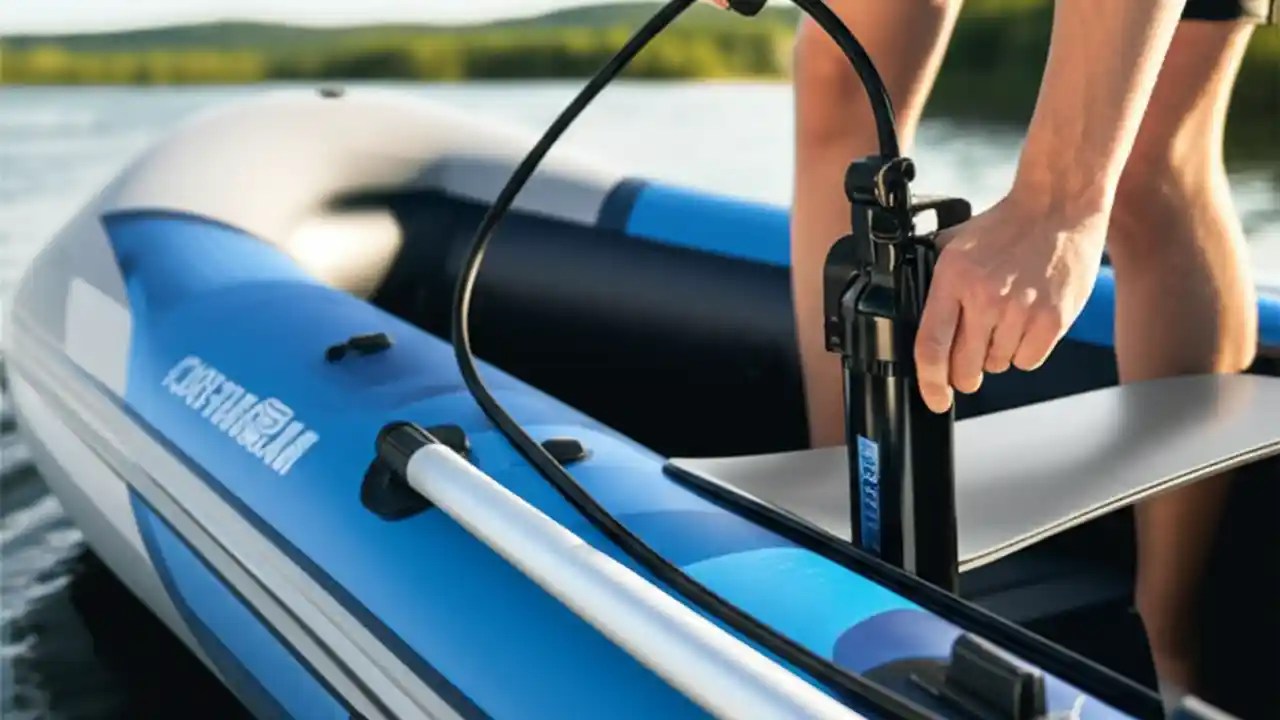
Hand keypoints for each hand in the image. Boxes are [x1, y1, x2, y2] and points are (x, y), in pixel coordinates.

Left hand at [914, 190, 1108, 412]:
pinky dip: (1024, 352)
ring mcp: (1020, 310)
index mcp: (953, 279)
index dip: (929, 383)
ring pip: (997, 365)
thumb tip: (915, 313)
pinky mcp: (1053, 319)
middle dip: (963, 376)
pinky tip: (1024, 326)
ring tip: (1004, 322)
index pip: (931, 347)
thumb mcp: (954, 244)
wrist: (1057, 207)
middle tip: (967, 366)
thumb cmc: (1006, 226)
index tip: (935, 398)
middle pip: (964, 367)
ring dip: (996, 355)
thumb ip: (934, 279)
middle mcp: (985, 298)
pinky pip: (1028, 361)